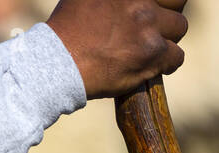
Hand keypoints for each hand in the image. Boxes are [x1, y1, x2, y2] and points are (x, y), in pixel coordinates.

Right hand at [47, 0, 187, 98]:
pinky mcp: (151, 53)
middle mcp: (141, 1)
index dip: (160, 0)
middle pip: (176, 1)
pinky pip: (176, 57)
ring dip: (166, 39)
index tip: (152, 8)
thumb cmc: (63, 32)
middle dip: (167, 14)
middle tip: (152, 27)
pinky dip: (166, 63)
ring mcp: (148, 26)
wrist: (54, 65)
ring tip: (148, 49)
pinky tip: (150, 65)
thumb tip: (116, 4)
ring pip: (179, 29)